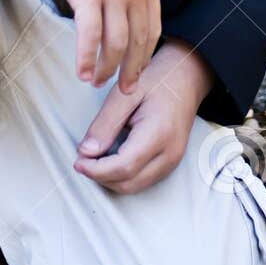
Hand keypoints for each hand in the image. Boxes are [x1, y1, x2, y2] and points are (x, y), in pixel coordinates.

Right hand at [0, 0, 160, 90]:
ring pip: (115, 46)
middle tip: (121, 91)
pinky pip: (89, 36)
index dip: (144, 59)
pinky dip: (85, 58)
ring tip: (94, 81)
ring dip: (105, 70)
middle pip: (138, 44)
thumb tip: (119, 19)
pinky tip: (80, 72)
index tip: (136, 75)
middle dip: (129, 72)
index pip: (152, 32)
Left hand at [72, 38, 216, 192]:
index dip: (96, 170)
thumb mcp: (125, 94)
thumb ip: (105, 124)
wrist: (186, 78)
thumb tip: (86, 151)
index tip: (78, 160)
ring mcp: (172, 161)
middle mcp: (170, 153)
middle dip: (100, 177)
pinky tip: (110, 159)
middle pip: (128, 183)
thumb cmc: (159, 80)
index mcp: (159, 133)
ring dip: (110, 179)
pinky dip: (122, 176)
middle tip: (82, 159)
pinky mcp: (170, 163)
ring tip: (94, 159)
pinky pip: (142, 180)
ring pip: (134, 187)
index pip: (124, 166)